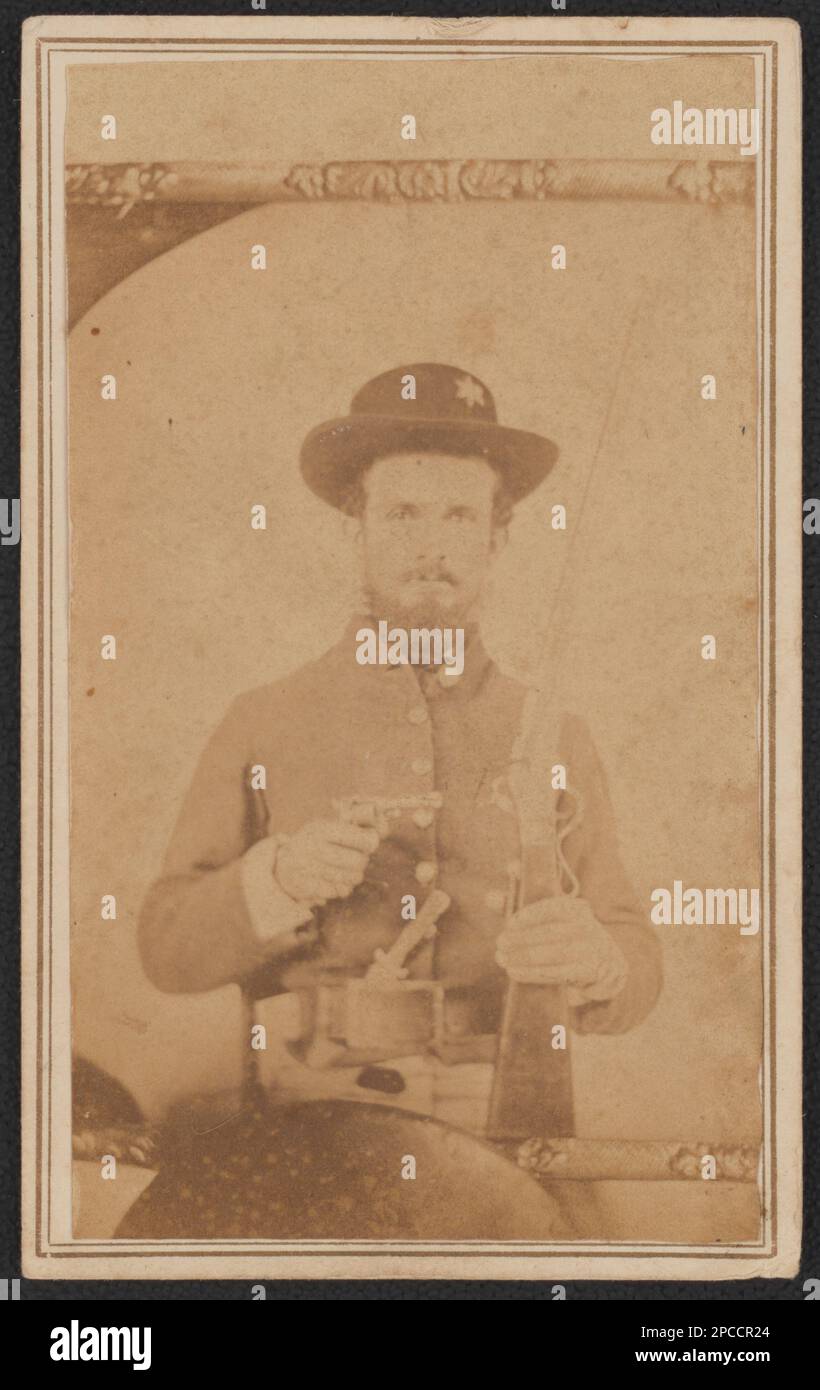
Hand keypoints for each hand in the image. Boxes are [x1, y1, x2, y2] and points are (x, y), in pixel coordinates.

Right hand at [274, 818, 380, 907]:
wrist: (282, 865)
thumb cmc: (315, 844)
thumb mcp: (330, 829)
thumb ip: (359, 828)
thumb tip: (385, 828)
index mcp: (321, 828)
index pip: (360, 838)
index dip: (371, 842)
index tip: (370, 844)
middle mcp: (313, 847)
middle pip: (358, 861)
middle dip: (362, 862)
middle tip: (356, 859)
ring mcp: (308, 868)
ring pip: (352, 878)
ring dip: (353, 876)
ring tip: (345, 870)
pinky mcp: (307, 887)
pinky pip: (339, 892)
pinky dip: (340, 888)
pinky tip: (333, 881)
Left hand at [495, 896, 627, 1002]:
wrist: (603, 967)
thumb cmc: (564, 939)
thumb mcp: (546, 921)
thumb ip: (517, 908)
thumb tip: (489, 898)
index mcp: (576, 908)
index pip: (554, 906)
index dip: (531, 914)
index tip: (510, 922)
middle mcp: (588, 926)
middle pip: (552, 931)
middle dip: (522, 938)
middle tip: (500, 943)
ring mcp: (592, 949)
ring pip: (555, 953)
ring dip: (525, 957)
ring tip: (503, 959)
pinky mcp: (591, 971)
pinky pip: (560, 972)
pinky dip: (534, 973)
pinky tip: (515, 973)